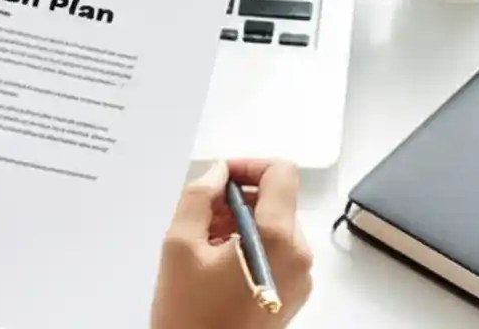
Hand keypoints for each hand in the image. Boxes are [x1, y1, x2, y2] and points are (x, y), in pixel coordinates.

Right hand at [151, 160, 312, 328]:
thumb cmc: (190, 317)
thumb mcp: (179, 247)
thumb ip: (197, 199)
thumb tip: (216, 174)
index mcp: (278, 239)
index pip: (282, 173)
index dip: (249, 165)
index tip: (219, 179)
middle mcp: (299, 256)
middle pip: (276, 201)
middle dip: (236, 201)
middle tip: (199, 220)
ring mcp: (299, 278)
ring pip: (274, 227)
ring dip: (239, 224)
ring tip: (203, 247)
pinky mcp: (292, 295)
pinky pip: (276, 252)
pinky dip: (248, 247)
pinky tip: (215, 266)